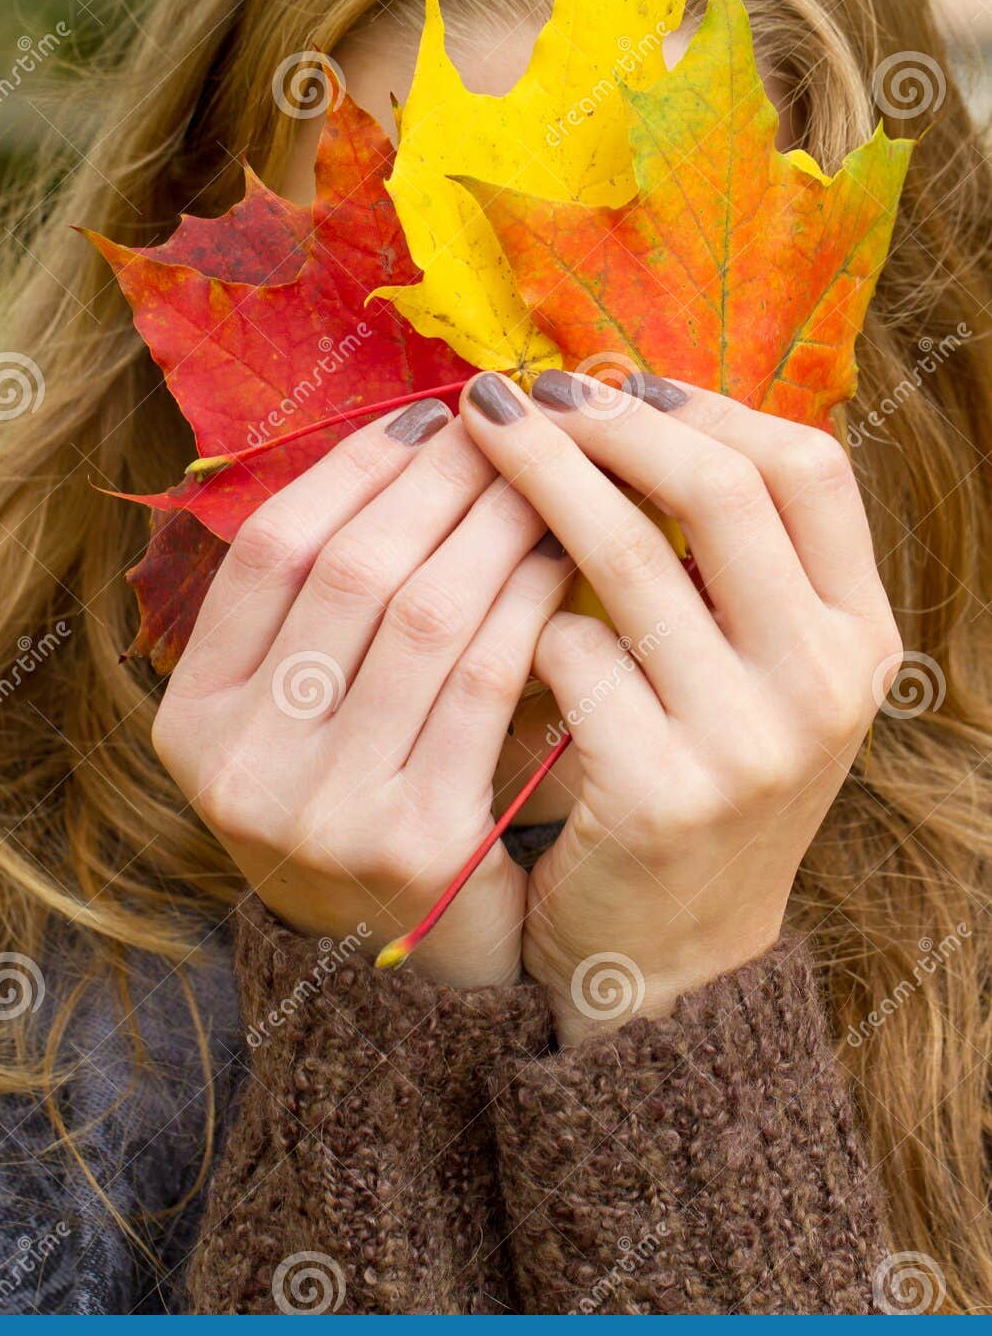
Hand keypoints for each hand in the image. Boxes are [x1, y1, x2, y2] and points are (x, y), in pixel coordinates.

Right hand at [152, 398, 568, 988]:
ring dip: (497, 524)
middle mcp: (236, 764)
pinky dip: (530, 602)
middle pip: (349, 570)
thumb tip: (414, 440)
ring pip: (421, 611)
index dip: (352, 469)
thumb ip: (330, 613)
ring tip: (556, 475)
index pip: (268, 552)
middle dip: (442, 479)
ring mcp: (317, 808)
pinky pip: (484, 678)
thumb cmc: (372, 810)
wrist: (416, 980)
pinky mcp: (413, 838)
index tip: (428, 415)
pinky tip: (568, 559)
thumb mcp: (311, 721)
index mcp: (194, 718)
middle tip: (513, 426)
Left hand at [460, 371, 902, 1040]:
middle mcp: (826, 683)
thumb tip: (623, 403)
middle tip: (524, 387)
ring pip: (633, 557)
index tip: (615, 380)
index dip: (706, 408)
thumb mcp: (752, 675)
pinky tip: (498, 625)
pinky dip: (524, 619)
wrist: (669, 955)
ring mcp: (751, 743)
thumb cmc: (692, 779)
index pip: (808, 467)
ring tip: (476, 433)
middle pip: (722, 490)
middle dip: (609, 420)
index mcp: (859, 635)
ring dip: (542, 479)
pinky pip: (571, 651)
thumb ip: (724, 564)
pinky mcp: (661, 793)